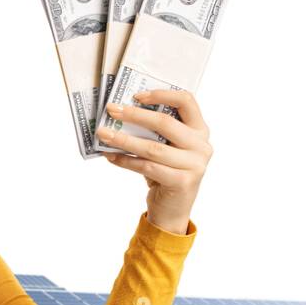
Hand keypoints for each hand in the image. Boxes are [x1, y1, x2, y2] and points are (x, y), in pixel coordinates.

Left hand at [96, 88, 212, 234]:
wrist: (173, 210)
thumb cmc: (166, 172)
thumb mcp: (166, 148)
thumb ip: (155, 132)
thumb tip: (122, 113)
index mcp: (200, 130)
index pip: (186, 101)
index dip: (162, 94)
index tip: (136, 95)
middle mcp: (201, 146)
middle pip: (165, 123)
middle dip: (135, 115)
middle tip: (111, 110)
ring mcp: (195, 165)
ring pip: (153, 147)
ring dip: (124, 139)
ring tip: (103, 134)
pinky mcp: (182, 182)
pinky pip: (147, 167)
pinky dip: (126, 161)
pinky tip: (110, 156)